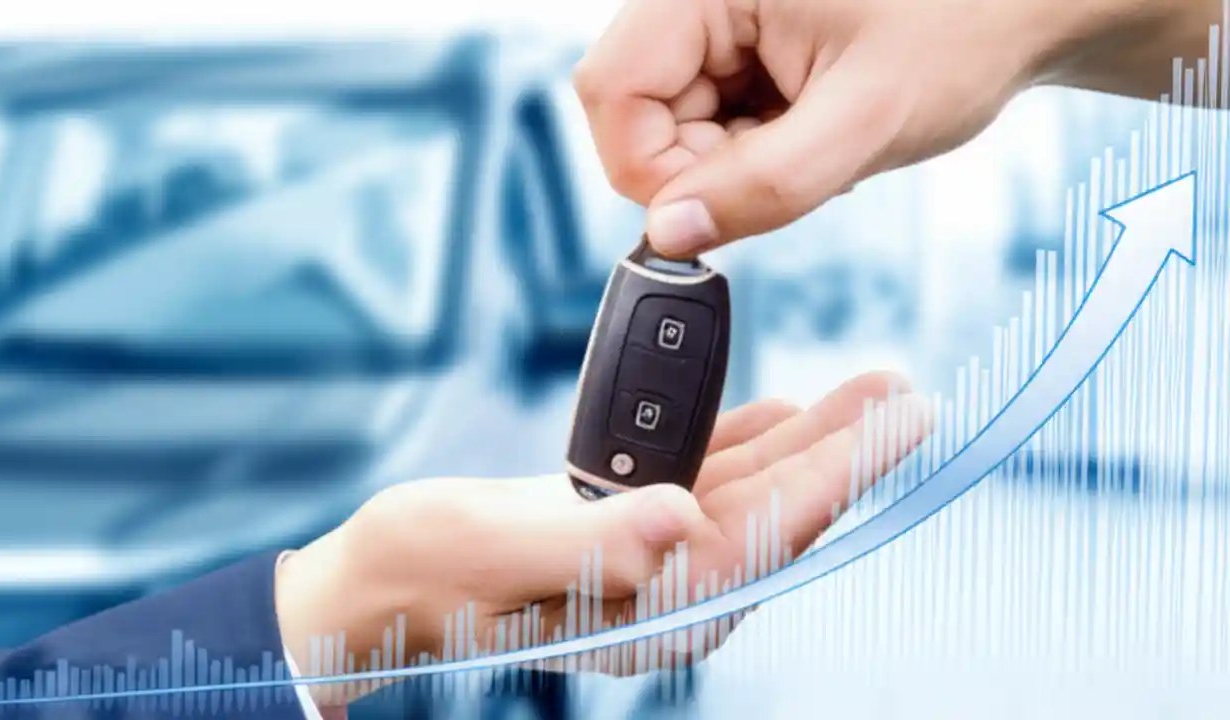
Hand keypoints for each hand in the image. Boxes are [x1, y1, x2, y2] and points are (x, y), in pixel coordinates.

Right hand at [274, 371, 928, 701]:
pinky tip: (783, 411)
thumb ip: (593, 540)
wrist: (379, 584)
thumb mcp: (497, 550)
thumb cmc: (424, 579)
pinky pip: (702, 476)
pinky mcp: (623, 522)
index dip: (839, 474)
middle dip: (848, 451)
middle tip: (908, 394)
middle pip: (778, 508)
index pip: (767, 534)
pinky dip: (746, 439)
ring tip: (870, 390)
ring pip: (748, 487)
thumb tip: (681, 521)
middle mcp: (666, 585)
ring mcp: (648, 553)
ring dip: (810, 437)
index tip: (901, 423)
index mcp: (653, 603)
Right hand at [573, 0, 1218, 256]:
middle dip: (701, 168)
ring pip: (670, 123)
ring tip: (816, 145)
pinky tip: (811, 133)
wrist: (1023, 7)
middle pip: (636, 109)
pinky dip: (753, 149)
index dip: (649, 167)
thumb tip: (667, 235)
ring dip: (732, 163)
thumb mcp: (863, 122)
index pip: (614, 86)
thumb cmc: (965, 31)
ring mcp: (721, 18)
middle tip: (790, 170)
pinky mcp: (743, 45)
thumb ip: (762, 186)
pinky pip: (709, 117)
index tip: (714, 210)